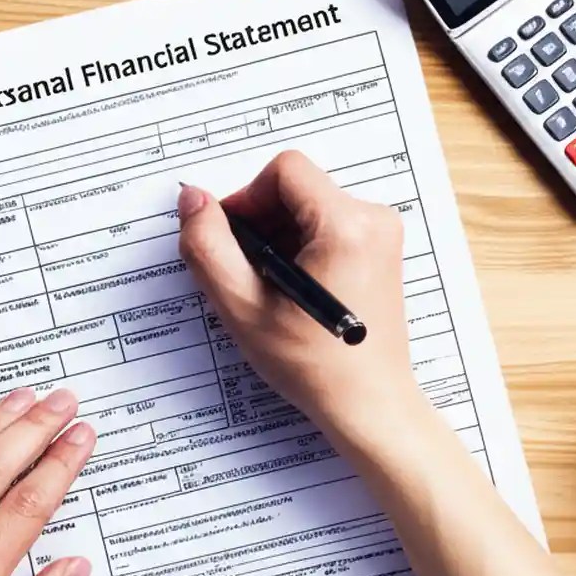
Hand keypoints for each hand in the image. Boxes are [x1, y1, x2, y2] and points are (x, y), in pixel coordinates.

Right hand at [178, 151, 427, 442]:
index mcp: (346, 226)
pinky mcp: (380, 251)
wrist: (368, 404)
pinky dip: (302, 248)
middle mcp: (373, 221)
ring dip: (280, 238)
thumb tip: (194, 200)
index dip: (246, 198)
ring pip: (310, 207)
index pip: (284, 170)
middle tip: (247, 274)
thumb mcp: (243, 307)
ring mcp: (381, 236)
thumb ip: (209, 247)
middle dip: (262, 222)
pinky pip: (329, 226)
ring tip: (271, 290)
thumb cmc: (315, 366)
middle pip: (297, 188)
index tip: (233, 240)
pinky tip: (293, 292)